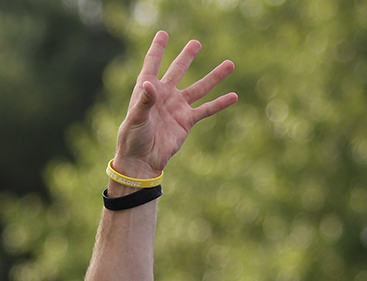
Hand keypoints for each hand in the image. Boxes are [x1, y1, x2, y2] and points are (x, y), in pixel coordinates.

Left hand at [113, 31, 237, 182]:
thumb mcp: (136, 118)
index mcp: (147, 89)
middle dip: (186, 57)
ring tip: (230, 64)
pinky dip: (220, 103)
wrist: (142, 161)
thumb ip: (144, 101)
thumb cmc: (133, 139)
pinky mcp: (187, 121)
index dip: (158, 49)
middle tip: (196, 43)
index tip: (163, 34)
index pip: (152, 64)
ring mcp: (177, 107)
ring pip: (199, 88)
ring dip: (214, 77)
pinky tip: (233, 96)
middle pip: (177, 71)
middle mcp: (164, 95)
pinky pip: (206, 109)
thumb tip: (150, 83)